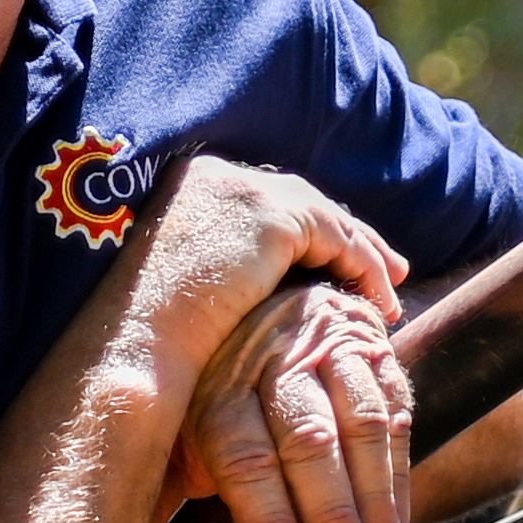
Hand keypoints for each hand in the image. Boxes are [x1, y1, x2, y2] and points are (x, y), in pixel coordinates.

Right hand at [103, 156, 408, 391]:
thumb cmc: (145, 339)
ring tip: (389, 292)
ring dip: (363, 255)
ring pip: (325, 218)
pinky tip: (379, 301)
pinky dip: (363, 266)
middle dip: (344, 237)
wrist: (132, 344)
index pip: (263, 205)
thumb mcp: (183, 291)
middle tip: (383, 269)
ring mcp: (244, 191)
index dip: (305, 234)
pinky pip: (336, 237)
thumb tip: (250, 294)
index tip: (333, 264)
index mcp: (190, 189)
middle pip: (299, 203)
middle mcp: (216, 177)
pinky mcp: (271, 216)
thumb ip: (220, 274)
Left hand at [173, 266, 416, 522]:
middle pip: (308, 440)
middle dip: (330, 516)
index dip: (269, 521)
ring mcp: (328, 342)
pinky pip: (393, 413)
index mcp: (215, 380)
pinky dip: (396, 477)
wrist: (255, 297)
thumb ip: (156, 477)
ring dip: (373, 501)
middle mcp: (273, 353)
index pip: (244, 455)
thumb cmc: (204, 387)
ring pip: (361, 424)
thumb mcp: (172, 423)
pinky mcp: (371, 344)